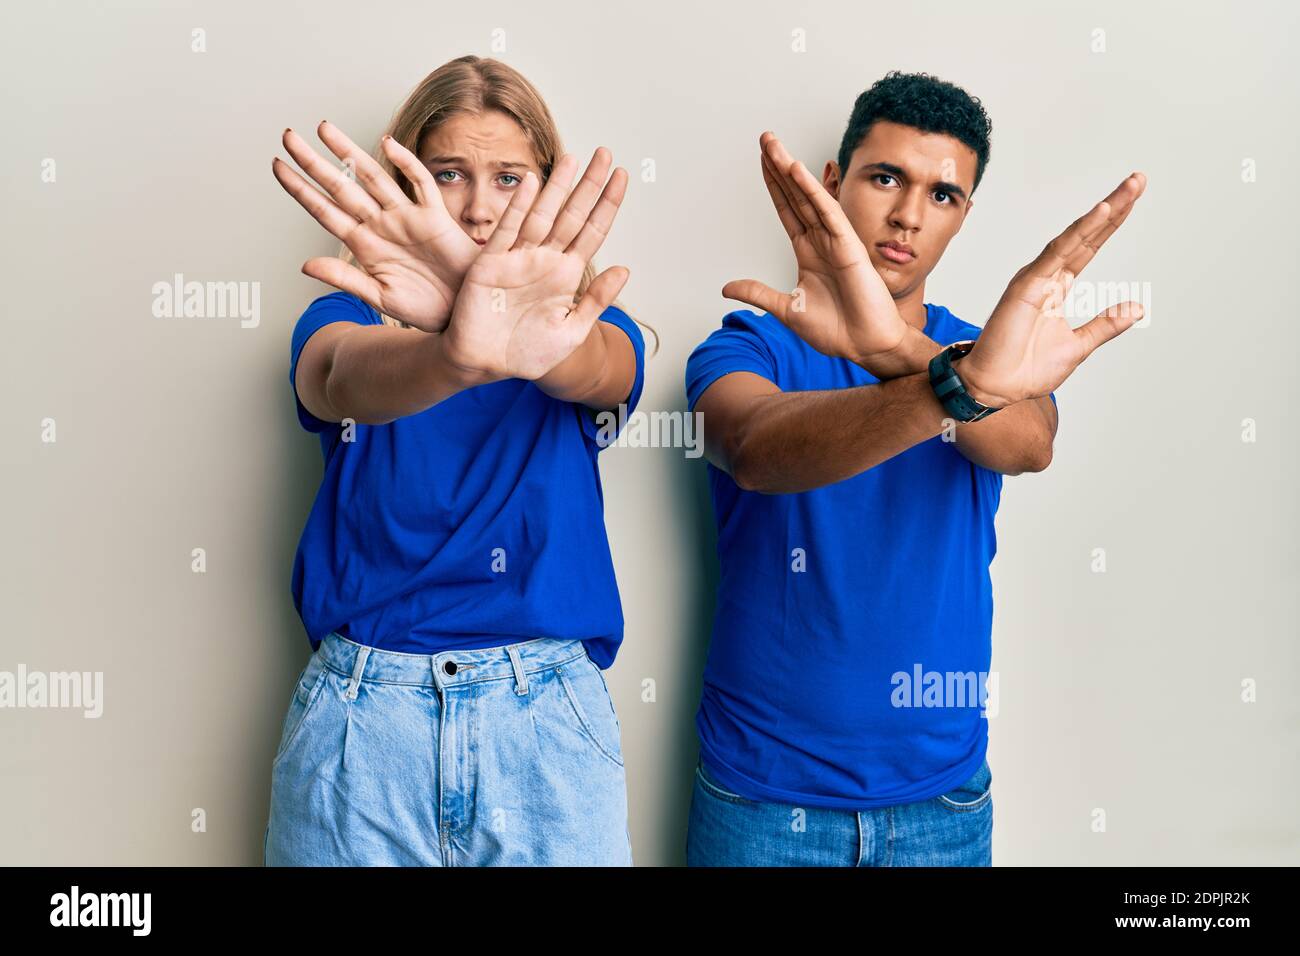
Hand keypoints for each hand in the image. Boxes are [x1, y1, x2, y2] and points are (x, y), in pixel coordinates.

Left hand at [272, 120, 479, 331]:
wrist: (462, 315)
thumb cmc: (425, 308)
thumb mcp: (380, 297)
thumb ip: (345, 278)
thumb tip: (305, 265)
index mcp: (364, 244)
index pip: (324, 209)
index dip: (300, 188)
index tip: (277, 166)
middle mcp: (381, 225)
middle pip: (342, 186)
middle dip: (315, 161)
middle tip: (289, 136)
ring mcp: (407, 218)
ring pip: (373, 177)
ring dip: (349, 152)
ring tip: (324, 129)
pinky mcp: (434, 218)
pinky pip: (420, 184)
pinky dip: (406, 163)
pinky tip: (388, 144)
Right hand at [440, 149, 629, 382]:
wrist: (484, 365)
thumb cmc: (526, 353)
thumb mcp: (570, 333)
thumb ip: (596, 301)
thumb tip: (625, 269)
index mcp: (566, 275)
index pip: (593, 231)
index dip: (608, 204)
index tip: (621, 177)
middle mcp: (545, 260)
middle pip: (572, 214)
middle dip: (589, 184)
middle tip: (605, 153)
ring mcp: (518, 258)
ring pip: (542, 214)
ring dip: (557, 187)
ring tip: (573, 158)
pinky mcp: (491, 263)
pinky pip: (507, 230)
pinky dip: (518, 208)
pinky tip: (531, 183)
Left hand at [722, 131, 908, 365]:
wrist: (864, 345)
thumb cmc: (835, 329)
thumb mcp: (785, 309)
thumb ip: (758, 293)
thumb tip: (727, 288)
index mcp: (808, 251)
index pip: (787, 209)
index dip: (774, 185)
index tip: (761, 161)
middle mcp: (821, 240)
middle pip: (795, 195)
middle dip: (779, 166)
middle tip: (765, 138)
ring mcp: (835, 240)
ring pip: (808, 197)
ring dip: (790, 170)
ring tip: (774, 146)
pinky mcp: (848, 247)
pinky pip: (828, 213)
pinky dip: (812, 192)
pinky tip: (797, 172)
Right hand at [957, 173, 1147, 407]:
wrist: (996, 388)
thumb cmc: (1026, 369)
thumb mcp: (1079, 346)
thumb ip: (1105, 325)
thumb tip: (1136, 308)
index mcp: (1057, 287)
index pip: (1090, 247)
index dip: (1112, 223)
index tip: (1133, 199)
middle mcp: (1046, 276)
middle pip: (1086, 235)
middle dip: (1114, 206)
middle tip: (1138, 180)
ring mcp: (1036, 278)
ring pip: (1074, 237)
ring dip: (1102, 212)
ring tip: (1128, 189)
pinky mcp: (1026, 286)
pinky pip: (1058, 254)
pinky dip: (1080, 232)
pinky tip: (1101, 213)